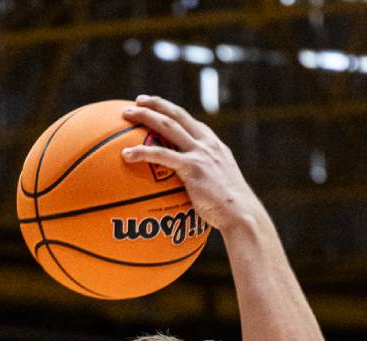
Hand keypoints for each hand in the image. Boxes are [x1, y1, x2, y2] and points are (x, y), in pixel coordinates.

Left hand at [119, 95, 263, 232]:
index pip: (189, 120)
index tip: (154, 105)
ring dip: (145, 116)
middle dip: (156, 104)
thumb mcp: (218, 186)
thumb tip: (189, 189)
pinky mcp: (192, 167)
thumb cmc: (229, 209)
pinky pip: (161, 154)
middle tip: (136, 100)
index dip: (170, 110)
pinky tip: (125, 155)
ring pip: (167, 126)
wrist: (241, 214)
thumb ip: (204, 179)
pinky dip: (141, 152)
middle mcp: (207, 143)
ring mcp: (200, 153)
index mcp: (213, 145)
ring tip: (126, 114)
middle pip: (177, 114)